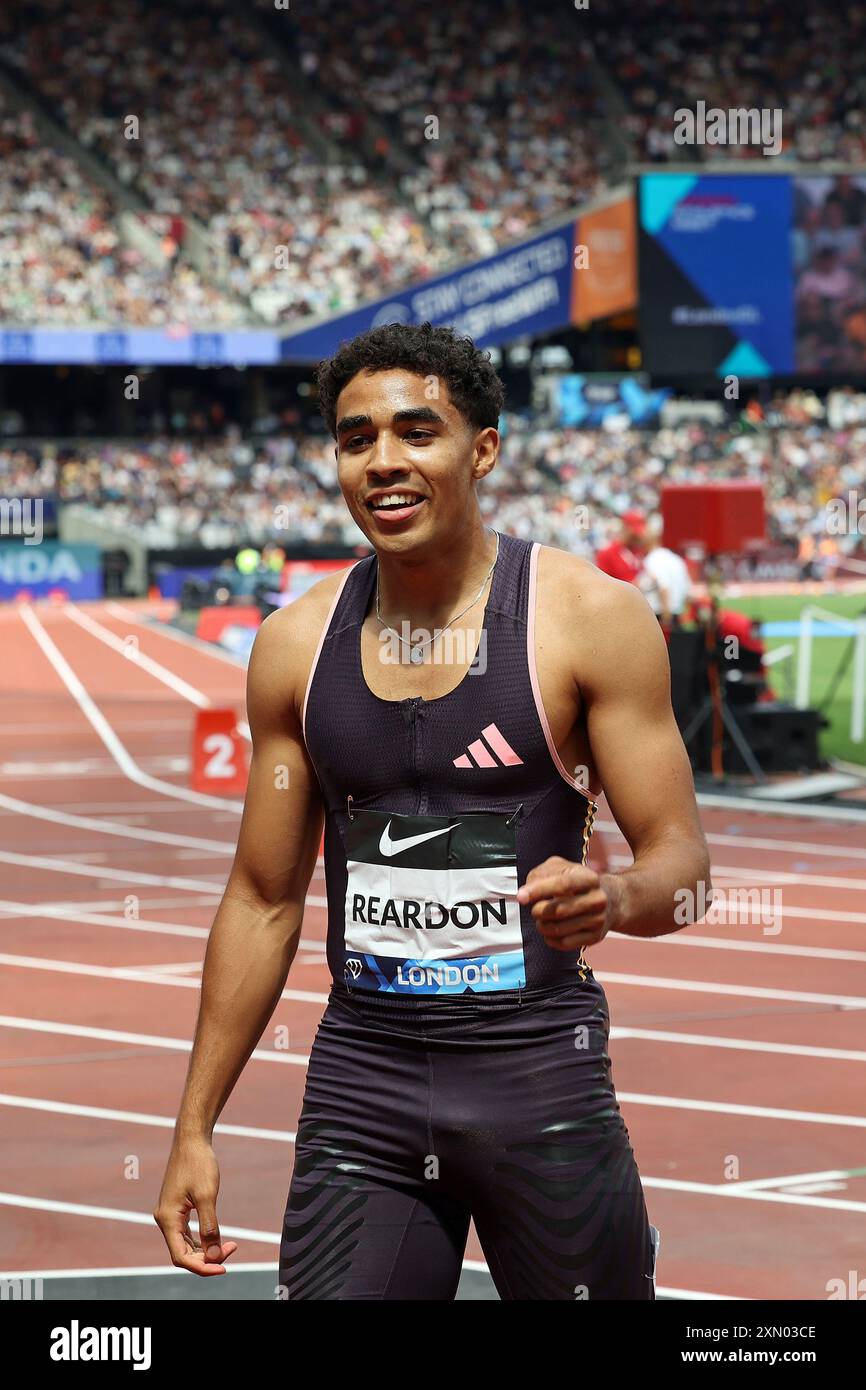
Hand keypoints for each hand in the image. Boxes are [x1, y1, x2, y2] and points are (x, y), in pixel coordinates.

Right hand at [154, 1136, 237, 1275]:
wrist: (191, 1139)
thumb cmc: (199, 1164)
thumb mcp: (207, 1196)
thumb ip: (209, 1228)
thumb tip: (214, 1256)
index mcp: (168, 1219)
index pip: (182, 1257)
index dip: (203, 1267)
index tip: (225, 1267)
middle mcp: (164, 1219)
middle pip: (183, 1253)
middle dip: (207, 1258)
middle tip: (233, 1249)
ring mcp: (169, 1214)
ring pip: (185, 1244)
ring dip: (205, 1250)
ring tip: (230, 1245)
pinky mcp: (175, 1209)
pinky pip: (186, 1233)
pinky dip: (201, 1239)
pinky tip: (217, 1238)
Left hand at [516, 856, 615, 952]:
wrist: (610, 901)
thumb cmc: (575, 882)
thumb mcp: (561, 868)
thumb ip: (540, 874)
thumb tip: (525, 894)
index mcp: (589, 878)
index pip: (562, 884)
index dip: (539, 890)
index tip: (520, 897)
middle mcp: (598, 899)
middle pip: (558, 910)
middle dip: (538, 911)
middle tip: (534, 909)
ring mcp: (598, 919)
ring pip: (559, 929)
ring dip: (542, 926)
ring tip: (541, 921)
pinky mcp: (595, 937)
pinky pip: (565, 943)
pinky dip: (550, 939)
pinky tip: (549, 932)